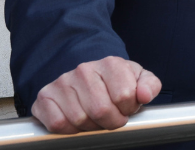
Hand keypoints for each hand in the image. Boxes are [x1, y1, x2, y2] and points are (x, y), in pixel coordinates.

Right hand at [31, 56, 160, 133]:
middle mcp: (84, 69)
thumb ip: (150, 86)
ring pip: (80, 119)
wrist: (88, 78)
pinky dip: (70, 131)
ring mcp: (62, 83)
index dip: (129, 110)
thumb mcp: (139, 80)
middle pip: (101, 110)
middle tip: (113, 118)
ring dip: (91, 127)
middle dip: (111, 122)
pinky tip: (78, 122)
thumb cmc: (117, 82)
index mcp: (111, 63)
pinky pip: (58, 124)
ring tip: (96, 119)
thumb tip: (144, 95)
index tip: (127, 108)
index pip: (124, 96)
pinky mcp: (44, 98)